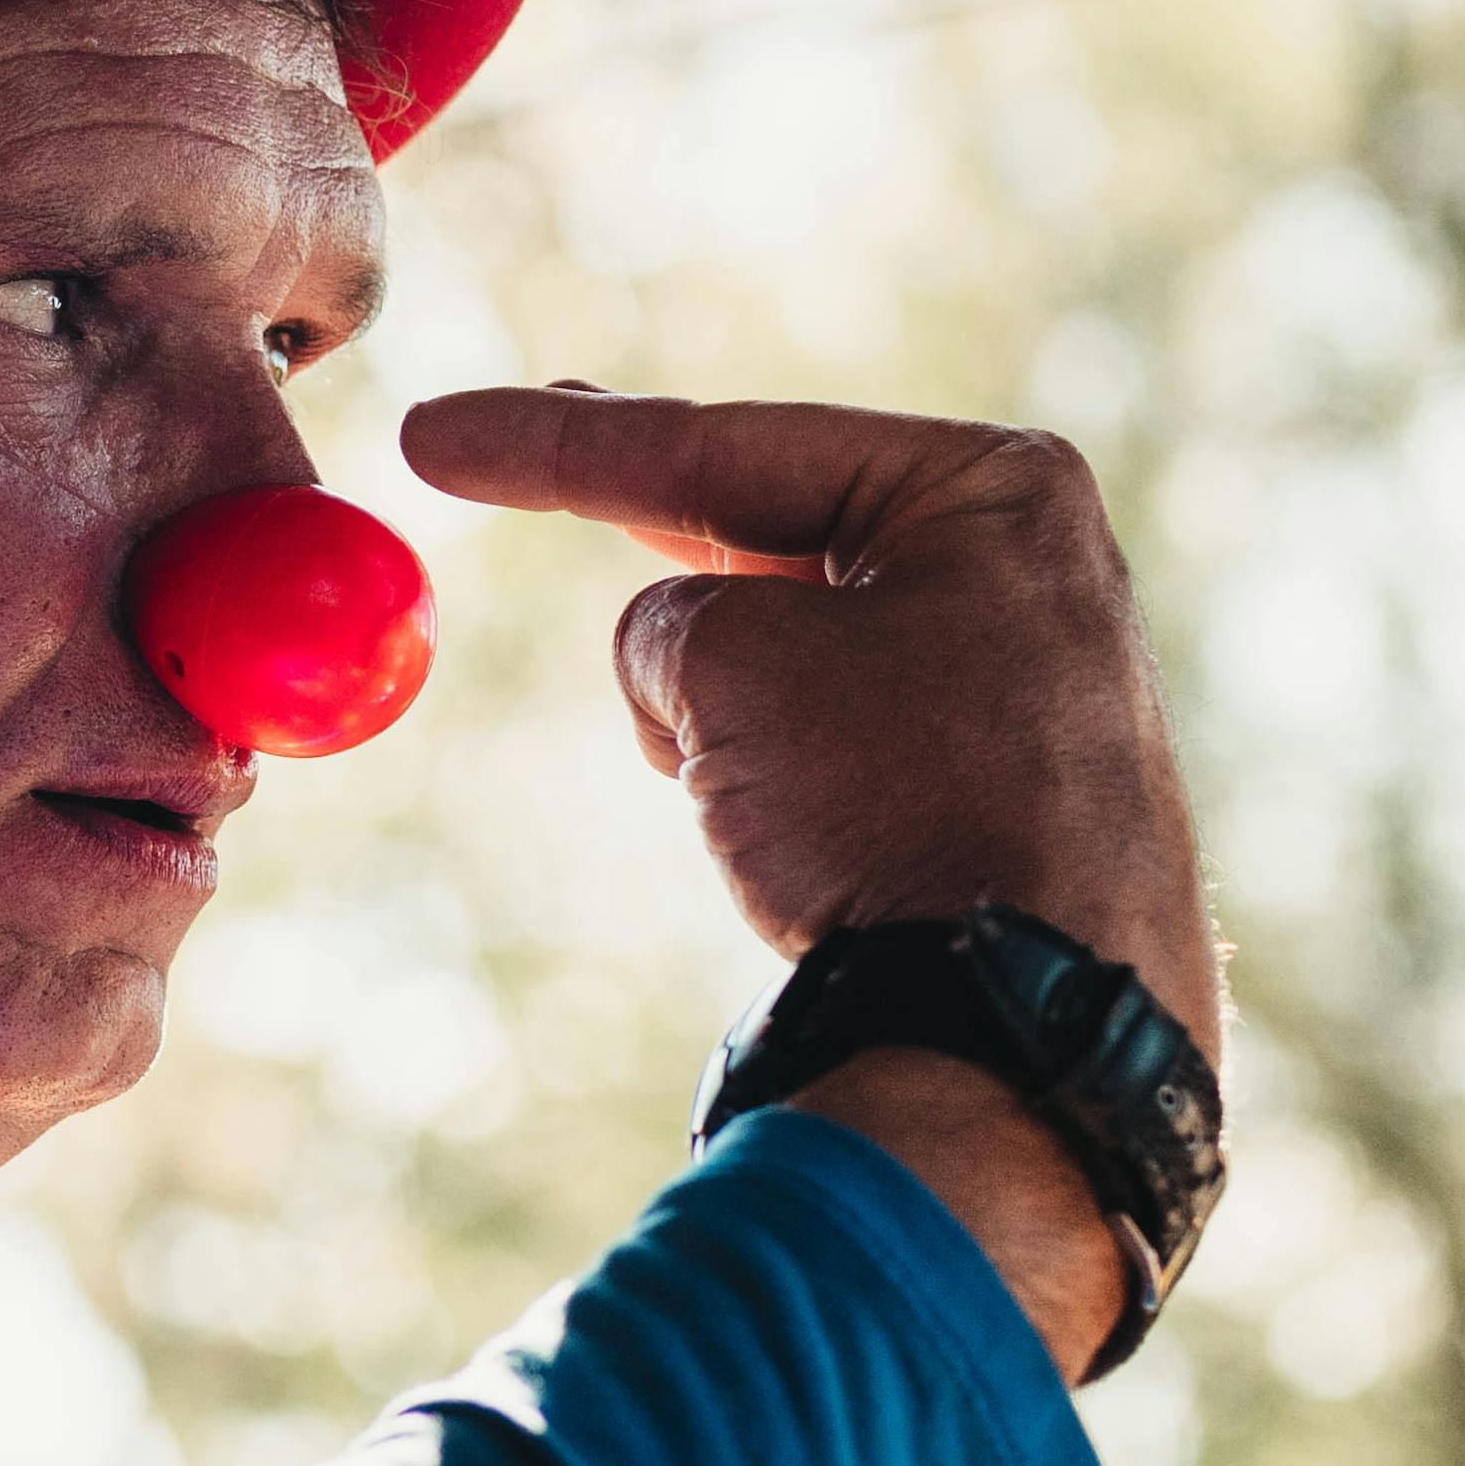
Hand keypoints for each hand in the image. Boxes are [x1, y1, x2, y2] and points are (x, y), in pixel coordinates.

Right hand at [402, 385, 1216, 1373]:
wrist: (1025, 1034)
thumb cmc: (898, 811)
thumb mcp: (732, 664)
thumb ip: (667, 622)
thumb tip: (677, 669)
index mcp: (989, 489)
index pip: (728, 446)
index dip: (559, 442)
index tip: (435, 432)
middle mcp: (1029, 566)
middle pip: (775, 526)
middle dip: (639, 517)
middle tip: (501, 449)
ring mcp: (1027, 681)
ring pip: (795, 656)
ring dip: (725, 707)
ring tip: (760, 803)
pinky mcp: (1006, 789)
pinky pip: (843, 747)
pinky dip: (782, 775)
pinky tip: (801, 851)